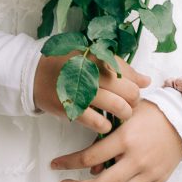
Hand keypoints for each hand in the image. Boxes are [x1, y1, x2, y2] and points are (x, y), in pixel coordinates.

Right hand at [33, 53, 150, 131]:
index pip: (127, 72)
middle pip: (127, 90)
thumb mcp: (92, 58)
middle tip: (131, 104)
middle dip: (134, 100)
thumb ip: (120, 68)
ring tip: (122, 115)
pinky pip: (98, 122)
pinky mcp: (71, 108)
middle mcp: (90, 72)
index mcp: (97, 56)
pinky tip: (105, 124)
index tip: (132, 90)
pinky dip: (106, 125)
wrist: (35, 74)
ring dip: (124, 114)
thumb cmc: (68, 65)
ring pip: (117, 106)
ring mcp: (80, 90)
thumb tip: (147, 80)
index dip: (135, 84)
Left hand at [54, 103, 181, 181]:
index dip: (68, 163)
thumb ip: (106, 138)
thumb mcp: (125, 116)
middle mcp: (136, 160)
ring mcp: (148, 174)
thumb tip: (91, 169)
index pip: (89, 158)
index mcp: (125, 139)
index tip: (55, 165)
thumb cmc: (151, 113)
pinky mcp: (157, 181)